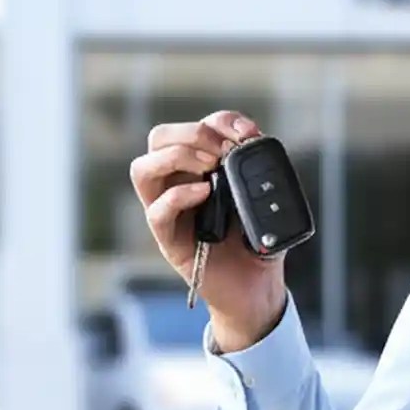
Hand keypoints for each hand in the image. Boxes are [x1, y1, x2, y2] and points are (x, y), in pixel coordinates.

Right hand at [129, 110, 286, 351]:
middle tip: (222, 149)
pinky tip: (206, 193)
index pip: (194, 127)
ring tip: (210, 165)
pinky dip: (179, 196)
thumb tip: (255, 141)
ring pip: (143, 169)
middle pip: (159, 139)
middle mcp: (178, 184)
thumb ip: (259, 168)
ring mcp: (170, 212)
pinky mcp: (169, 241)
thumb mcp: (266, 197)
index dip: (220, 121)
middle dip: (192, 133)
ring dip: (177, 157)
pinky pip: (156, 211)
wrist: (258, 288)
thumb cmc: (260, 240)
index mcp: (202, 168)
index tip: (248, 132)